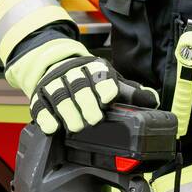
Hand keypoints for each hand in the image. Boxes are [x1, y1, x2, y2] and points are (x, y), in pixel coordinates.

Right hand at [28, 52, 158, 135]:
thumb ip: (130, 93)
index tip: (108, 98)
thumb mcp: (111, 81)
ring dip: (67, 112)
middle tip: (93, 120)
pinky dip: (45, 117)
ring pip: (59, 95)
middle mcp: (72, 72)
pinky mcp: (40, 94)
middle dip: (85, 102)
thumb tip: (151, 100)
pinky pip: (40, 105)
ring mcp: (54, 83)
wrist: (57, 64)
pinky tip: (53, 127)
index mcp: (93, 68)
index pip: (98, 74)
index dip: (103, 85)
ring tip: (75, 127)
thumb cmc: (90, 79)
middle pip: (78, 85)